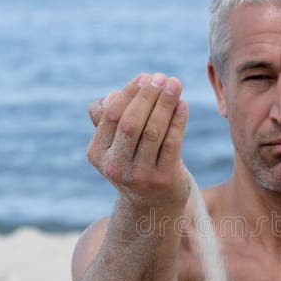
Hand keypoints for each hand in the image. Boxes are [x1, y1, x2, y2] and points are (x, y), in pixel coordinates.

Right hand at [86, 73, 189, 210]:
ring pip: (153, 132)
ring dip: (165, 104)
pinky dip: (178, 121)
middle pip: (131, 123)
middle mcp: (115, 167)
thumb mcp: (115, 144)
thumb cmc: (133, 161)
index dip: (129, 93)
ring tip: (175, 84)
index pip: (111, 116)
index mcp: (97, 154)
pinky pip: (172, 144)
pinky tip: (183, 105)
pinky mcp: (163, 179)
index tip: (145, 77)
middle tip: (162, 77)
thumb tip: (112, 94)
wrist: (152, 203)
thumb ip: (108, 119)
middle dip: (148, 96)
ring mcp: (139, 176)